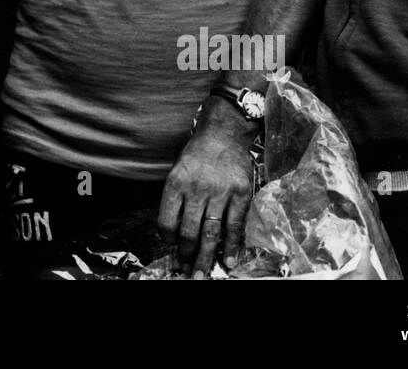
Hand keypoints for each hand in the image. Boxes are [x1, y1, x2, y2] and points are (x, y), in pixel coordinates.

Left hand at [158, 98, 255, 276]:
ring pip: (211, 233)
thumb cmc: (197, 155)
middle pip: (188, 232)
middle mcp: (196, 190)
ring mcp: (220, 193)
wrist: (224, 134)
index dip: (167, 240)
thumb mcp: (177, 171)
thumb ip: (175, 199)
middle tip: (186, 272)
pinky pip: (235, 226)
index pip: (166, 221)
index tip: (170, 250)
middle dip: (186, 256)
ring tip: (202, 274)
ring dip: (206, 257)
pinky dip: (232, 246)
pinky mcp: (240, 194)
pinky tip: (229, 261)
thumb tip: (172, 232)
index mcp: (175, 183)